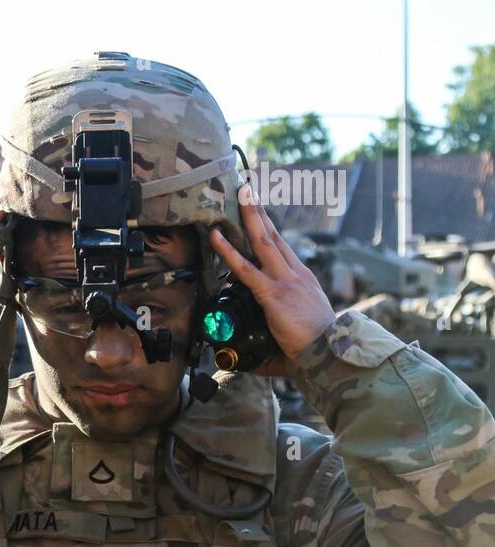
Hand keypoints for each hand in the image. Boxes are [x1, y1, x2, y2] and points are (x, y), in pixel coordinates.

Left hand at [208, 185, 334, 377]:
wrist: (330, 356)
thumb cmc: (315, 350)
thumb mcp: (294, 334)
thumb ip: (270, 338)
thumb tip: (248, 356)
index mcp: (303, 280)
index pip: (282, 248)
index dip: (269, 228)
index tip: (259, 211)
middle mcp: (296, 274)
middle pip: (273, 236)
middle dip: (259, 211)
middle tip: (247, 190)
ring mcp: (285, 281)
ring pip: (262, 241)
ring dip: (249, 216)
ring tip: (239, 194)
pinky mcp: (273, 294)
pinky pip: (244, 267)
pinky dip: (227, 251)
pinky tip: (215, 236)